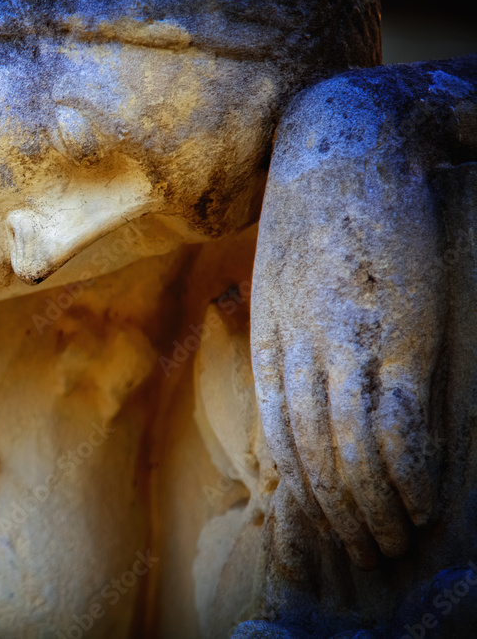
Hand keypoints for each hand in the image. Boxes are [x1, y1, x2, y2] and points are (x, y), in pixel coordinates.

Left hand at [251, 163, 445, 568]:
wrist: (349, 140)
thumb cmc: (322, 205)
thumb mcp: (288, 271)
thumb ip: (292, 321)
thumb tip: (306, 363)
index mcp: (275, 338)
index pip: (283, 436)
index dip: (304, 489)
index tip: (322, 523)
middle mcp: (303, 353)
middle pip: (312, 457)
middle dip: (335, 513)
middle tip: (360, 554)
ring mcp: (347, 346)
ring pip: (350, 452)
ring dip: (371, 507)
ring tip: (389, 543)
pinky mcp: (395, 331)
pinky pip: (397, 423)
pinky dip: (406, 473)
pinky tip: (419, 505)